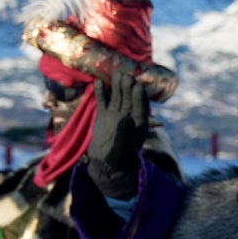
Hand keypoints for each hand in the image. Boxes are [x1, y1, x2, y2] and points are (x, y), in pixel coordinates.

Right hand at [87, 69, 149, 197]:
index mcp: (138, 123)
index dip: (139, 97)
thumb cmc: (118, 158)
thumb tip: (126, 118)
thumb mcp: (123, 146)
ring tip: (116, 74)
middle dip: (128, 87)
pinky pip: (103, 102)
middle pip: (129, 98)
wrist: (106, 164)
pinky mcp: (104, 116)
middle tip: (126, 75)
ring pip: (117, 97)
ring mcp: (115, 115)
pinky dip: (101, 93)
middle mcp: (128, 116)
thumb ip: (125, 132)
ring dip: (116, 86)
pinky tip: (98, 82)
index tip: (138, 86)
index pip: (140, 106)